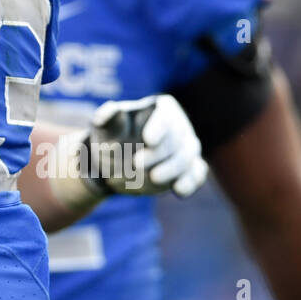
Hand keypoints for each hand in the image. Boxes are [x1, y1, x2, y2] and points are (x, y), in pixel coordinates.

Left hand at [87, 94, 207, 197]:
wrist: (116, 159)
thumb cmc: (111, 135)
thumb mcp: (104, 124)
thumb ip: (106, 115)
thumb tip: (109, 108)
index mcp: (162, 108)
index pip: (166, 115)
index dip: (159, 127)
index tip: (147, 140)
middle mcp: (179, 126)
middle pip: (178, 138)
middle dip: (159, 153)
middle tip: (137, 164)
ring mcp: (186, 148)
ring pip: (188, 156)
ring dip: (174, 169)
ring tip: (153, 178)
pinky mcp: (188, 168)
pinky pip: (196, 174)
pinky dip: (190, 182)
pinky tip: (179, 190)